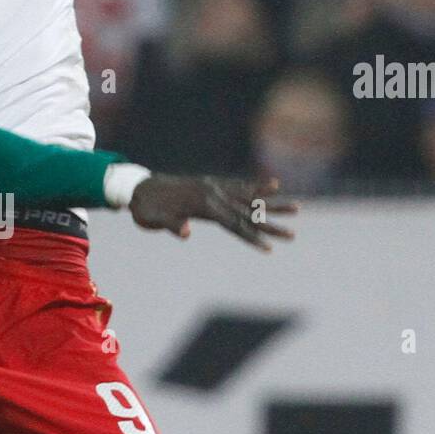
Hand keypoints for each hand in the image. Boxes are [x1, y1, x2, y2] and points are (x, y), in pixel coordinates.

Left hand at [130, 174, 296, 251]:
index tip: (270, 248)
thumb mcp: (153, 220)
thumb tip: (185, 231)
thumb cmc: (145, 208)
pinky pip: (238, 186)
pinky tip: (273, 184)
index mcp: (203, 205)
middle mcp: (213, 194)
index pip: (234, 225)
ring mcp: (214, 187)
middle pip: (248, 213)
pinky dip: (255, 187)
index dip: (252, 238)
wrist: (137, 187)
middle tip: (294, 234)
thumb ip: (170, 225)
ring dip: (273, 204)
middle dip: (271, 225)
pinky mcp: (211, 184)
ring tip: (297, 206)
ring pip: (249, 197)